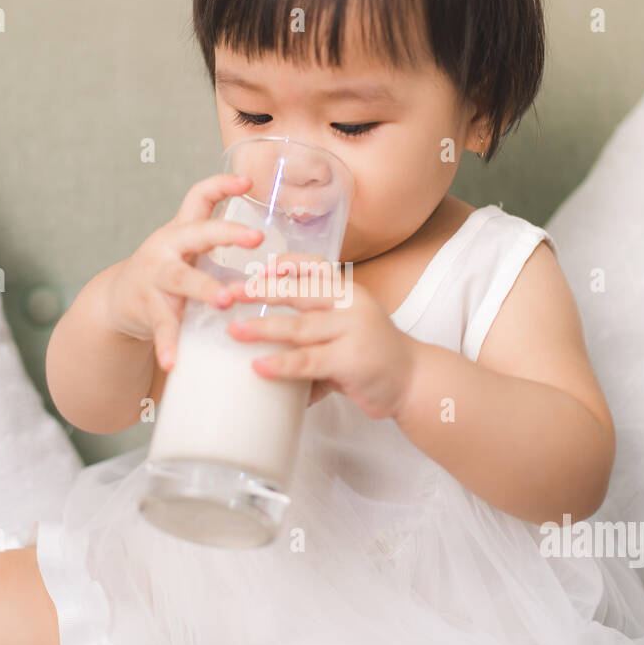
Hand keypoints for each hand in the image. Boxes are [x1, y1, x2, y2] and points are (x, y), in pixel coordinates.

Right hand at [104, 173, 262, 370]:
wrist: (118, 301)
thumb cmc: (167, 274)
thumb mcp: (189, 251)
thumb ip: (220, 241)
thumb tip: (274, 238)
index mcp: (182, 230)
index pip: (200, 196)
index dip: (222, 185)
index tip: (248, 180)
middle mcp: (167, 247)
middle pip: (197, 233)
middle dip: (227, 233)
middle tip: (256, 238)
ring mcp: (154, 277)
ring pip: (181, 279)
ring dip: (204, 288)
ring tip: (224, 300)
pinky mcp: (146, 308)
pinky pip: (161, 326)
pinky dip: (168, 344)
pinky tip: (173, 361)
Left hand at [224, 253, 419, 419]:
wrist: (414, 380)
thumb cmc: (373, 355)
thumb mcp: (347, 329)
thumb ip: (313, 327)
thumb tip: (264, 333)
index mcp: (349, 292)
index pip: (316, 267)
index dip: (286, 265)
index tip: (258, 269)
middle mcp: (352, 304)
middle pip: (300, 291)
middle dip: (261, 291)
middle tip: (229, 293)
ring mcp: (352, 331)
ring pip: (299, 327)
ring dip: (263, 328)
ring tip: (234, 331)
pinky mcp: (350, 360)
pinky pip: (308, 361)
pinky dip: (281, 364)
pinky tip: (259, 367)